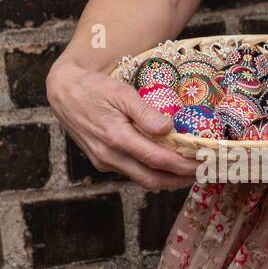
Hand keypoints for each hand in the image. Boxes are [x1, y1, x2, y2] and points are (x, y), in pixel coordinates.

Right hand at [47, 60, 198, 189]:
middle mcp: (109, 155)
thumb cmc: (93, 88)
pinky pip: (132, 174)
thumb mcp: (120, 91)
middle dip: (181, 179)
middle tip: (204, 172)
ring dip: (169, 180)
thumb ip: (144, 111)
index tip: (204, 162)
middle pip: (153, 179)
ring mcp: (104, 161)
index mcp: (116, 137)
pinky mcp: (102, 162)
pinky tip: (166, 166)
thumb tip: (169, 128)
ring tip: (191, 172)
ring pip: (143, 180)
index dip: (183, 165)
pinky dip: (153, 173)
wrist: (63, 92)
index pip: (157, 159)